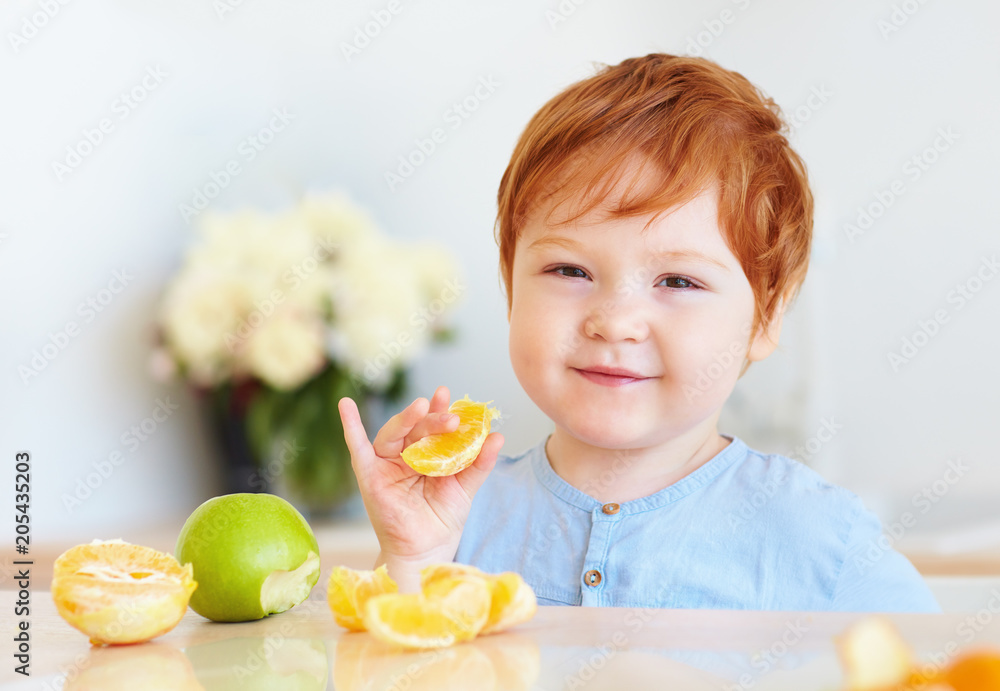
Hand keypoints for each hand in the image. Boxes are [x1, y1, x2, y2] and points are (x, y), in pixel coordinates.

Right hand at [338, 386, 503, 587]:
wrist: (428, 551)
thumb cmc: (442, 519)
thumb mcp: (465, 487)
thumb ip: (479, 462)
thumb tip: (498, 437)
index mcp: (426, 453)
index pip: (433, 427)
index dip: (441, 411)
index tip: (453, 399)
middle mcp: (404, 455)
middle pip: (416, 429)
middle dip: (432, 420)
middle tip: (451, 417)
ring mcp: (386, 464)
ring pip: (394, 433)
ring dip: (406, 418)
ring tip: (422, 406)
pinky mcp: (369, 476)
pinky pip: (357, 448)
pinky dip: (350, 426)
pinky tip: (346, 405)